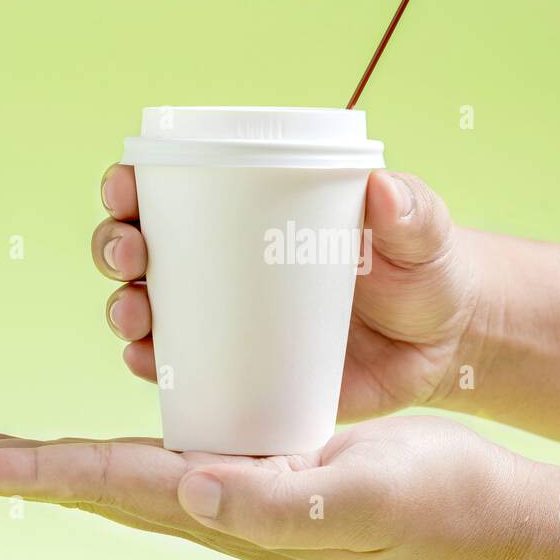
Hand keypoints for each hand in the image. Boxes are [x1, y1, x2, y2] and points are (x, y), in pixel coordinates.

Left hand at [0, 416, 535, 559]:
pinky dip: (119, 432)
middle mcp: (213, 502)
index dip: (28, 471)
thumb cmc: (424, 505)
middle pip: (91, 482)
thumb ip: (276, 501)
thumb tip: (188, 489)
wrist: (472, 512)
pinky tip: (114, 419)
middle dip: (14, 467)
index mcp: (223, 510)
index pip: (106, 486)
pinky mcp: (259, 455)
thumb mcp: (357, 497)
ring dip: (52, 454)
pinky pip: (169, 445)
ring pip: (120, 468)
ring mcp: (232, 483)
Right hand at [92, 165, 485, 419]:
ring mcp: (228, 322)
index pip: (172, 189)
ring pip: (149, 309)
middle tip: (130, 255)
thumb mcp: (424, 234)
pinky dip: (152, 368)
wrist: (445, 346)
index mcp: (251, 212)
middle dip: (114, 246)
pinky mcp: (241, 374)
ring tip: (135, 316)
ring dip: (122, 308)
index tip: (125, 186)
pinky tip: (144, 365)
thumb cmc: (427, 271)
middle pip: (142, 248)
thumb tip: (383, 188)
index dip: (131, 185)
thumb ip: (412, 210)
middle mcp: (224, 265)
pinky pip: (181, 373)